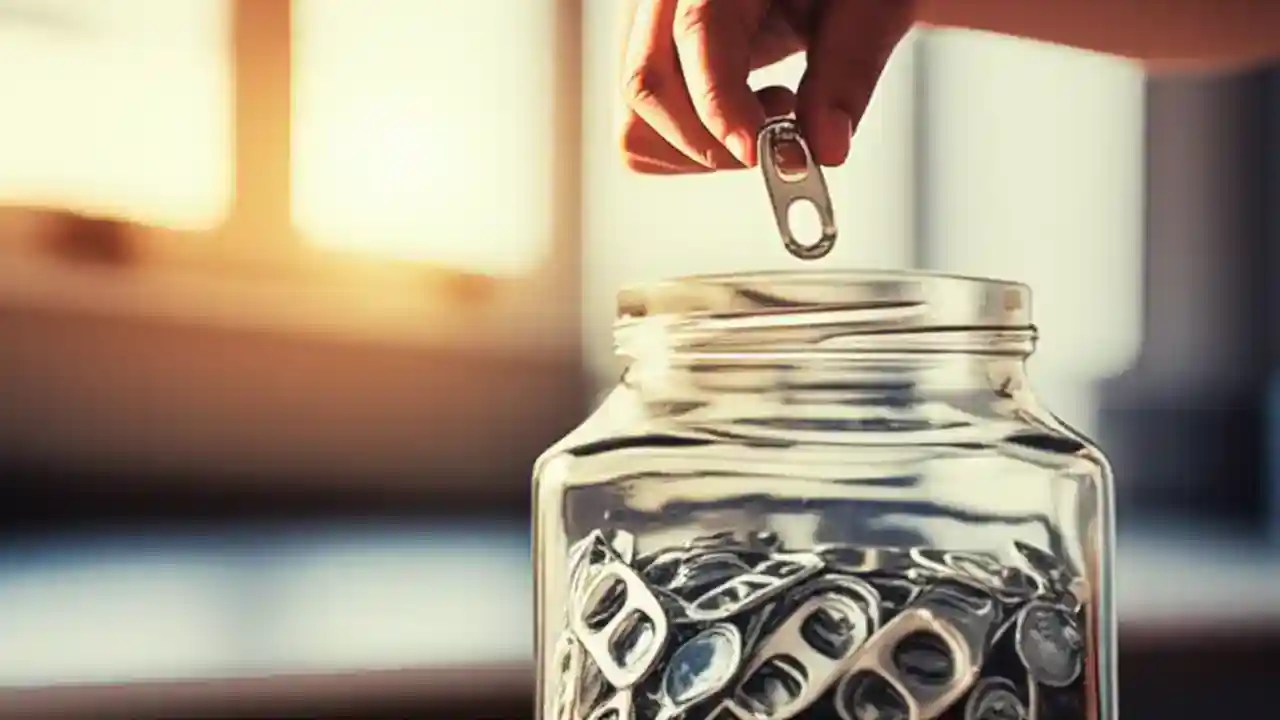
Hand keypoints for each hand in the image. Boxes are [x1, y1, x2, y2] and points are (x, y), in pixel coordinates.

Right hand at [618, 0, 914, 173]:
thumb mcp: (873, 5)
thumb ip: (849, 68)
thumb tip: (825, 144)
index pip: (695, 31)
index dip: (719, 103)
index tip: (758, 152)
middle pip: (645, 82)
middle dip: (710, 140)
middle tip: (777, 143)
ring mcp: (653, 27)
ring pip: (636, 117)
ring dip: (701, 147)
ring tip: (768, 114)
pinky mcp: (656, 59)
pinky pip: (644, 127)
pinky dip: (692, 147)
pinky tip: (743, 115)